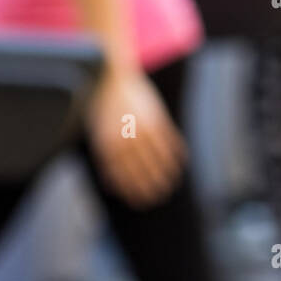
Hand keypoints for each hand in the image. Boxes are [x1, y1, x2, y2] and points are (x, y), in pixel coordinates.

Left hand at [86, 70, 187, 208]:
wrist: (112, 79)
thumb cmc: (103, 110)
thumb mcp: (99, 136)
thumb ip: (107, 160)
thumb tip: (113, 186)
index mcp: (109, 146)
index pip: (123, 176)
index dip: (133, 191)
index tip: (140, 201)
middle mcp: (127, 140)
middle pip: (142, 171)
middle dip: (150, 187)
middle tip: (158, 198)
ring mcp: (144, 129)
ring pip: (158, 159)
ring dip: (166, 174)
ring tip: (171, 184)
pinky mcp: (157, 118)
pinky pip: (170, 141)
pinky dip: (177, 153)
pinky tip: (181, 162)